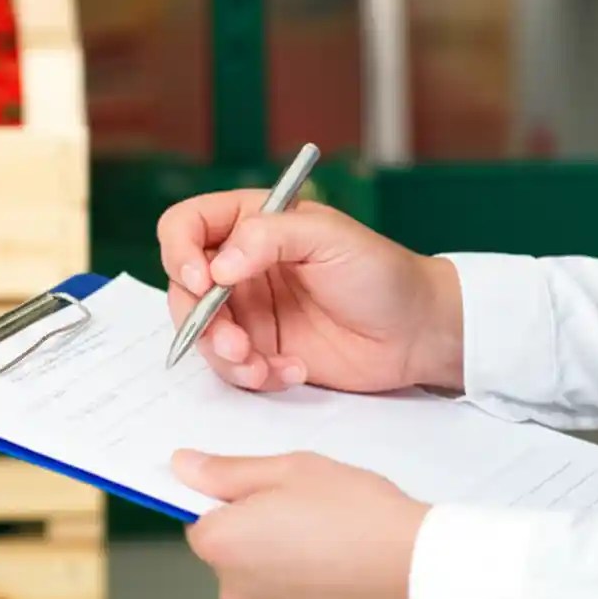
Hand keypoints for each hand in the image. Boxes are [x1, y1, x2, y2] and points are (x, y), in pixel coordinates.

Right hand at [156, 190, 462, 392]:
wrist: (417, 332)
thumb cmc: (382, 273)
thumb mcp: (329, 238)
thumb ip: (269, 237)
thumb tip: (218, 266)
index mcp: (253, 223)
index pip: (187, 226)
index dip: (180, 252)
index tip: (203, 282)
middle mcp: (243, 266)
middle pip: (182, 287)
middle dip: (199, 319)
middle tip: (233, 341)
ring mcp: (250, 311)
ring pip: (202, 334)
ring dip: (224, 355)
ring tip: (260, 364)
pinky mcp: (263, 351)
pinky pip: (233, 368)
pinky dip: (254, 375)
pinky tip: (292, 371)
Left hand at [172, 448, 429, 598]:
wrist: (418, 572)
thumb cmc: (361, 516)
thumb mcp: (292, 469)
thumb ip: (229, 471)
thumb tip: (185, 466)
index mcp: (224, 544)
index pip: (202, 520)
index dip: (235, 503)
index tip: (269, 495)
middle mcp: (235, 592)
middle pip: (234, 555)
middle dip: (261, 534)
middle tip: (310, 513)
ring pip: (264, 584)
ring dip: (286, 567)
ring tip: (333, 544)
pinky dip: (310, 595)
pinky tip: (342, 573)